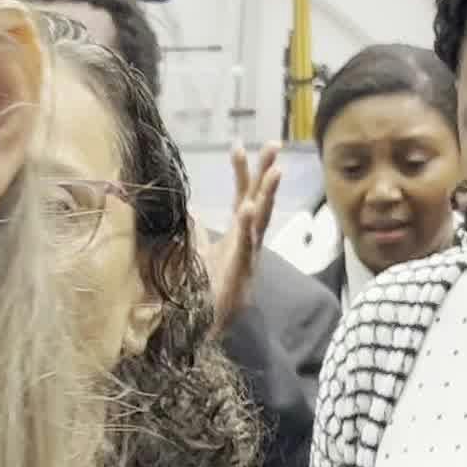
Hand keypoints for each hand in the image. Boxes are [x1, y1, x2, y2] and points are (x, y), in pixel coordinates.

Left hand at [205, 143, 283, 320]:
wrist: (206, 322)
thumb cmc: (207, 289)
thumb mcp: (200, 254)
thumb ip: (198, 233)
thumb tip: (191, 212)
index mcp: (238, 233)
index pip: (243, 195)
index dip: (242, 171)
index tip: (239, 144)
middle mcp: (247, 239)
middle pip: (260, 199)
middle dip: (267, 172)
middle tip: (275, 144)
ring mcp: (247, 254)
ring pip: (261, 219)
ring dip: (268, 194)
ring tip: (275, 171)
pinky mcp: (240, 270)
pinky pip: (246, 245)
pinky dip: (246, 226)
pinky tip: (247, 208)